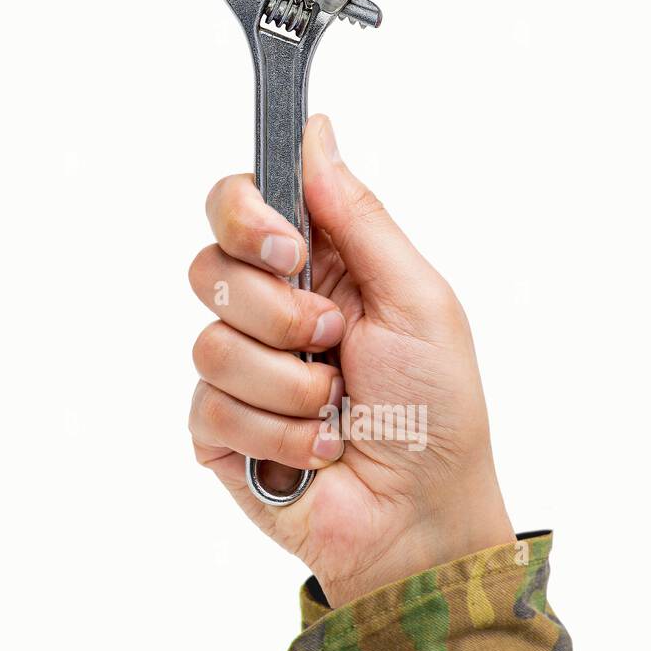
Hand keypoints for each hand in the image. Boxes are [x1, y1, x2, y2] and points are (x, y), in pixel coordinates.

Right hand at [188, 115, 514, 607]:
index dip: (245, 215)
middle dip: (279, 311)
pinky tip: (318, 452)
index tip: (288, 247)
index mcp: (322, 269)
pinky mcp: (222, 434)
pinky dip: (279, 434)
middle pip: (210, 265)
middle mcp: (273, 314)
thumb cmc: (439, 413)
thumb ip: (360, 216)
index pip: (240, 205)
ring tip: (337, 411)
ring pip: (212, 342)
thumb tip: (317, 132)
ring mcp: (244, 375)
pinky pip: (213, 408)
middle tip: (333, 341)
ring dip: (291, 384)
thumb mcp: (419, 300)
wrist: (424, 518)